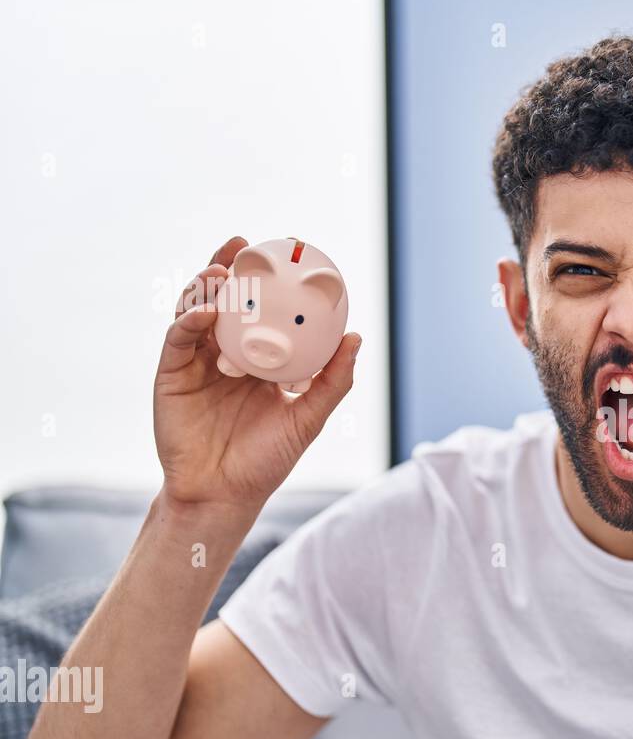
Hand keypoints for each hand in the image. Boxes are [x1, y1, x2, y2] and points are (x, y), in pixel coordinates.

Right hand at [154, 236, 361, 509]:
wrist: (223, 494)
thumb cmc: (267, 459)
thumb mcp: (308, 418)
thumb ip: (333, 380)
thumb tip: (355, 337)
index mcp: (258, 358)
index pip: (260, 309)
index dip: (266, 280)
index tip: (282, 252)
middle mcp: (225, 353)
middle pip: (223, 300)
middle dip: (228, 267)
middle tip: (242, 245)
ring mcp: (195, 361)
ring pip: (196, 311)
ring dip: (205, 286)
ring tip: (220, 270)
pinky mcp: (170, 374)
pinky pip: (178, 338)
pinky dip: (189, 320)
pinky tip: (205, 310)